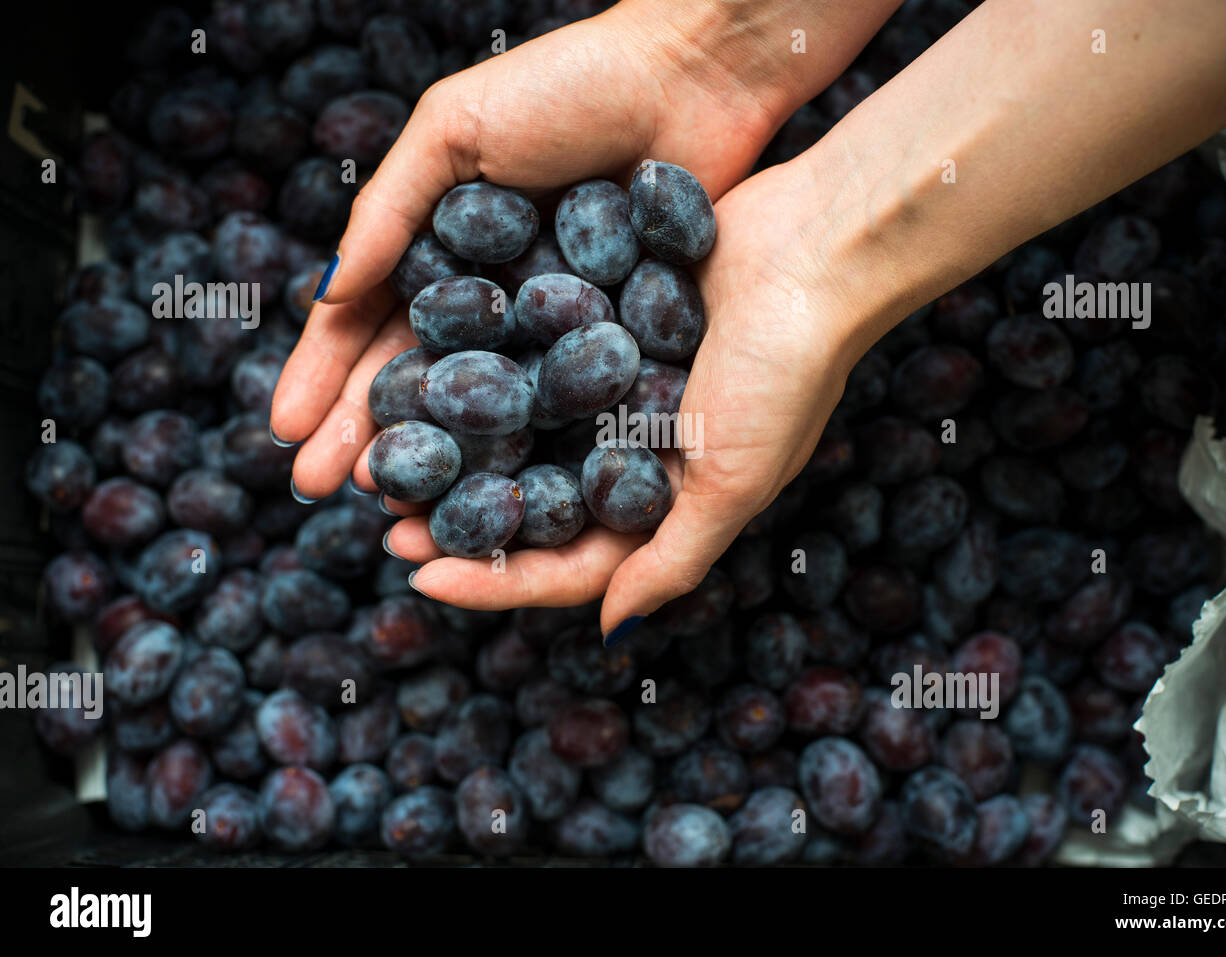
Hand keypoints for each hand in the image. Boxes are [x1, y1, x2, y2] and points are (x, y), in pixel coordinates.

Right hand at [269, 1, 793, 500]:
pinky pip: (561, 405)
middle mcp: (491, 298)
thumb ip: (390, 209)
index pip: (369, 323)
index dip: (325, 378)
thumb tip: (326, 294)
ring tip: (392, 505)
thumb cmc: (568, 85)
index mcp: (441, 249)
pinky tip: (492, 488)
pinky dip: (526, 446)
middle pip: (418, 379)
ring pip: (483, 406)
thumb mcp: (455, 129)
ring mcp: (551, 328)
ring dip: (435, 457)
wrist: (690, 76)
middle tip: (320, 490)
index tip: (286, 432)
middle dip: (366, 434)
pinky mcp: (616, 344)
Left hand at [383, 157, 867, 635]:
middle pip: (531, 500)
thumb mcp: (736, 480)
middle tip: (384, 518)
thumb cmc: (789, 369)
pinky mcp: (600, 318)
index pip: (568, 561)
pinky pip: (529, 350)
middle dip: (458, 516)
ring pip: (518, 428)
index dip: (495, 578)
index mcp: (663, 501)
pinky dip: (482, 365)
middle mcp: (631, 448)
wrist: (820, 242)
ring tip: (386, 449)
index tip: (420, 579)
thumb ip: (672, 559)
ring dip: (455, 443)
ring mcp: (613, 384)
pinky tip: (426, 365)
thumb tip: (609, 634)